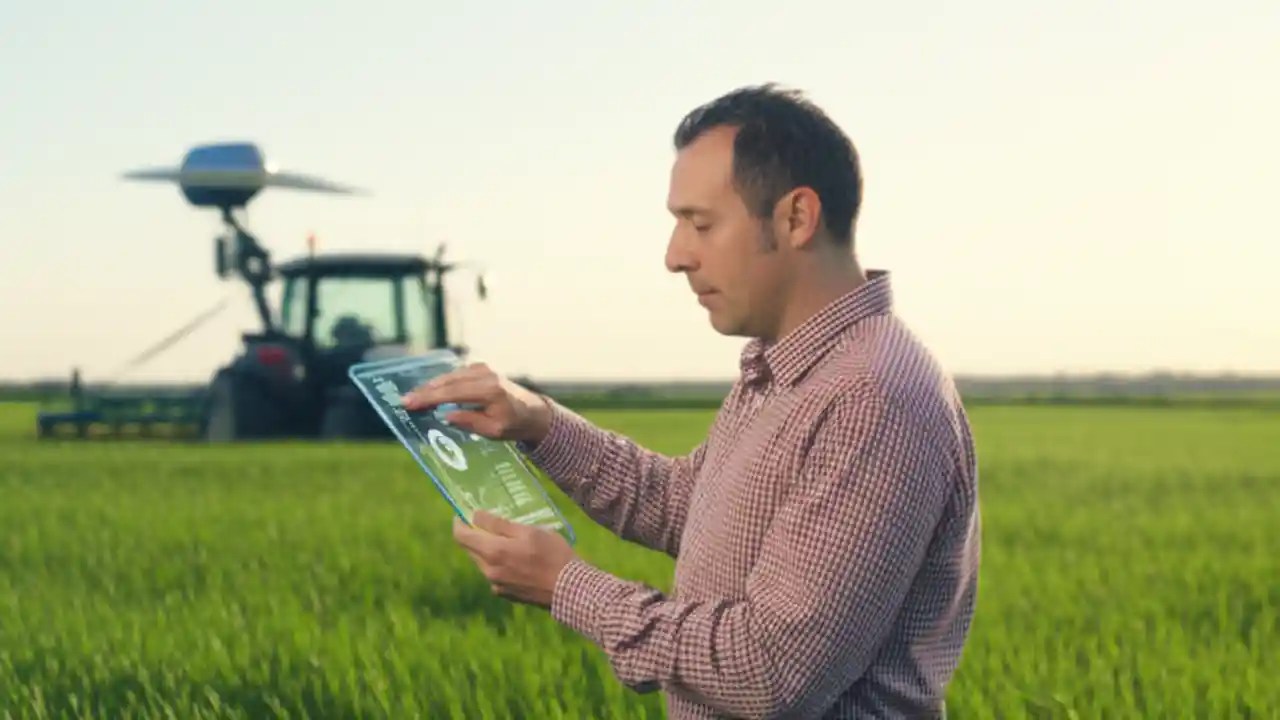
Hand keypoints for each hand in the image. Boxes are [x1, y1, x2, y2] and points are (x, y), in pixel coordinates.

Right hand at [400, 362, 551, 443]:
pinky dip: (442, 382)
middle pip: (447, 382)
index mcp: (489, 391)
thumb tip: (446, 415)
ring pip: (450, 376)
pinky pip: (456, 374)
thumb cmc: (514, 424)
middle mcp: (485, 375)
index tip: (409, 403)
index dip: (428, 398)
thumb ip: (470, 422)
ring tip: (414, 397)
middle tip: (404, 401)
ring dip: (431, 386)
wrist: (533, 412)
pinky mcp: (481, 368)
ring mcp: (483, 369)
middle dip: (424, 391)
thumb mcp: (493, 431)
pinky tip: (430, 390)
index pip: (452, 393)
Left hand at [452, 510, 577, 607]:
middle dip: (474, 535)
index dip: (459, 522)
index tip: (463, 513)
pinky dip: (498, 563)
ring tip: (507, 541)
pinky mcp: (505, 594)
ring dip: (487, 549)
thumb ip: (499, 524)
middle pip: (470, 549)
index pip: (461, 536)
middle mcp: (488, 570)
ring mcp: (496, 585)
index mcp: (492, 552)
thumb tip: (475, 515)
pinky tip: (517, 560)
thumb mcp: (529, 532)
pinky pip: (493, 574)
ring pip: (482, 562)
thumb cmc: (552, 554)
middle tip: (487, 523)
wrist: (570, 590)